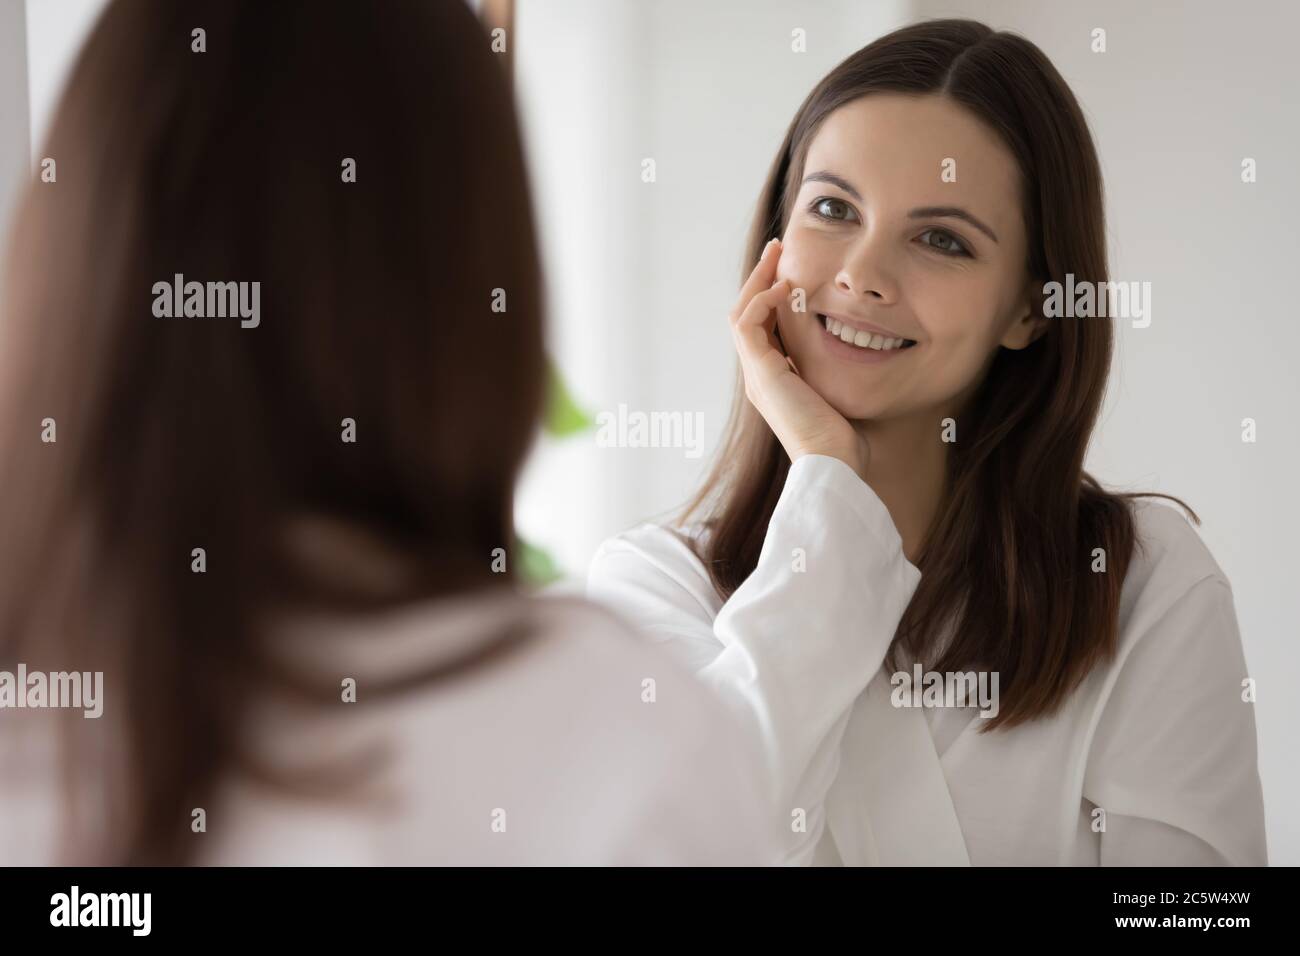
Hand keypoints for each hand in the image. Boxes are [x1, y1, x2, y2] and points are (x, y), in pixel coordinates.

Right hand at [728, 238, 870, 479]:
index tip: (791, 270)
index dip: (772, 296)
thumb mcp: (840, 396)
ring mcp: (756, 374)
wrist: (832, 464)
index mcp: (773, 380)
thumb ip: (838, 374)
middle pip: (746, 315)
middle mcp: (759, 375)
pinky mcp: (761, 373)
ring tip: (777, 254)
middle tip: (778, 249)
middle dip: (761, 278)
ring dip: (758, 280)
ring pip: (741, 313)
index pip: (763, 328)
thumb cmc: (843, 441)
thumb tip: (862, 352)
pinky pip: (748, 323)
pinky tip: (786, 288)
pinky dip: (763, 300)